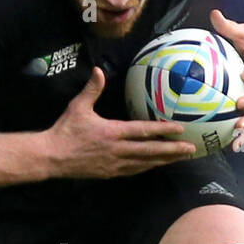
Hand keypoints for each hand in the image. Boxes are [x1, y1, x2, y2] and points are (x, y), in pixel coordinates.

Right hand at [46, 69, 195, 178]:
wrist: (52, 157)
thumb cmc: (65, 130)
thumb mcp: (78, 107)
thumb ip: (92, 89)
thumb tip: (99, 70)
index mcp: (112, 133)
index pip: (142, 131)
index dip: (162, 130)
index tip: (179, 129)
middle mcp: (117, 150)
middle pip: (150, 151)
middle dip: (172, 151)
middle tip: (191, 150)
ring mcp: (115, 164)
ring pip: (145, 163)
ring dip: (164, 161)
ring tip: (180, 158)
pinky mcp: (110, 173)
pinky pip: (134, 171)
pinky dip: (148, 167)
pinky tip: (156, 165)